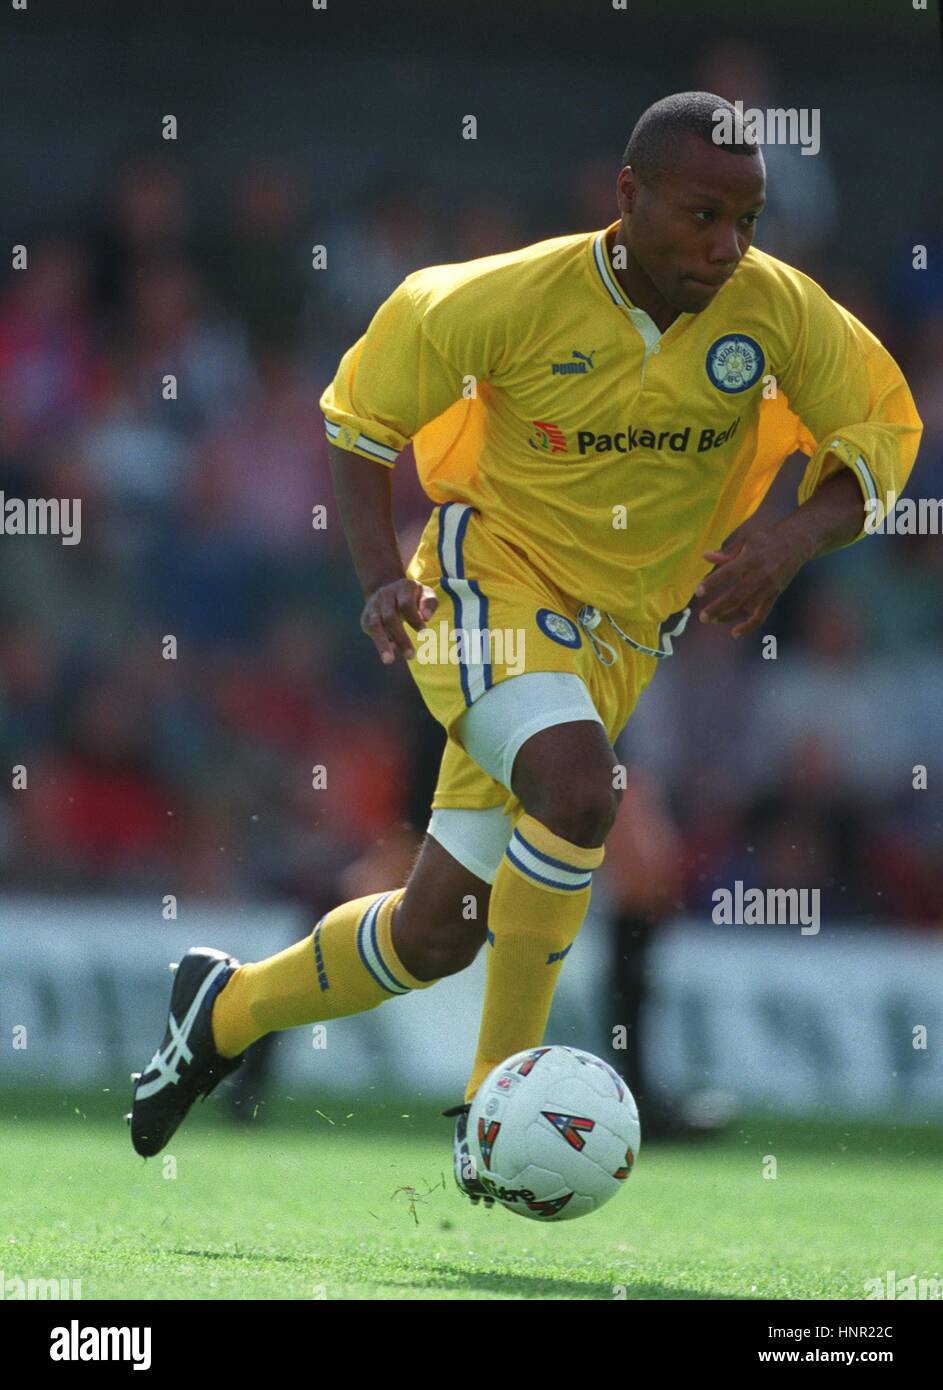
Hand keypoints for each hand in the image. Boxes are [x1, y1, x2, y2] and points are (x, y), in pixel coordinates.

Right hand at [360, 579, 437, 663]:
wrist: (387, 589)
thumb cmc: (413, 596)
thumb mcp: (425, 594)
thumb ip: (429, 603)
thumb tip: (426, 618)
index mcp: (402, 587)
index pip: (406, 604)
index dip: (414, 619)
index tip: (424, 633)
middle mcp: (385, 595)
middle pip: (390, 617)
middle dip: (400, 638)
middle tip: (411, 656)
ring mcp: (373, 606)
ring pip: (375, 626)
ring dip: (382, 644)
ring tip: (388, 660)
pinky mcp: (366, 618)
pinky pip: (371, 632)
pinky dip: (380, 643)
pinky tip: (390, 653)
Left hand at [695, 525, 811, 637]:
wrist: (798, 543)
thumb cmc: (767, 540)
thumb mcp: (746, 540)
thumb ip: (726, 552)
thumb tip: (705, 556)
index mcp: (751, 558)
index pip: (729, 572)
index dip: (713, 582)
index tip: (698, 592)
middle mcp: (761, 574)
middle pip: (737, 596)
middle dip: (718, 608)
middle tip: (702, 617)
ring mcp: (769, 587)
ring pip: (747, 607)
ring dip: (728, 616)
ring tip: (712, 619)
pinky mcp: (775, 595)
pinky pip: (762, 614)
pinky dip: (749, 626)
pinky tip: (735, 632)